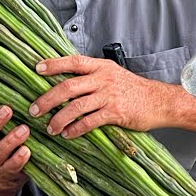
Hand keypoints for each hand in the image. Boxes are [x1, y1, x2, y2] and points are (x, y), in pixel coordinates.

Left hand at [30, 55, 168, 137]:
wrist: (161, 101)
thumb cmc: (136, 90)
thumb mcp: (115, 74)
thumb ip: (94, 76)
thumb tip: (68, 83)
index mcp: (102, 67)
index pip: (74, 61)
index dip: (54, 64)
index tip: (37, 68)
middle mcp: (103, 79)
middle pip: (68, 86)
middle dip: (47, 99)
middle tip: (34, 110)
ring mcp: (109, 95)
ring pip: (76, 106)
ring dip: (59, 118)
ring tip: (50, 128)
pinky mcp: (116, 112)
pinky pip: (90, 121)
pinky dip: (76, 129)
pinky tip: (69, 134)